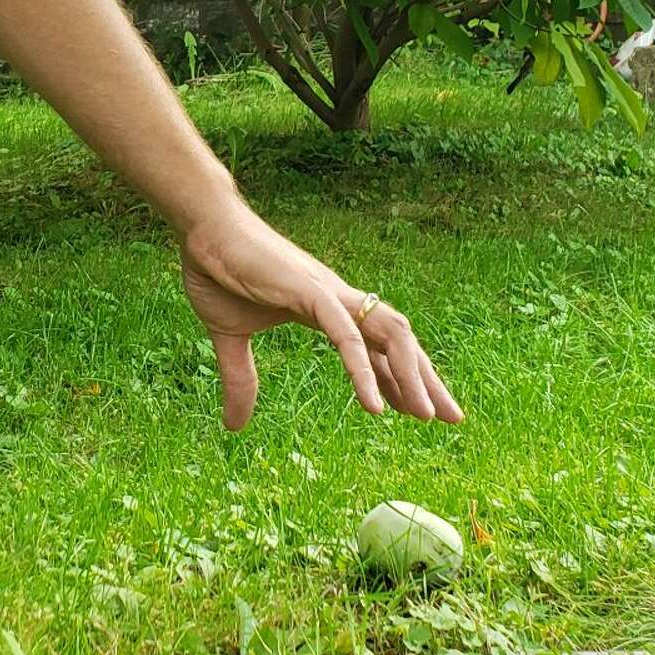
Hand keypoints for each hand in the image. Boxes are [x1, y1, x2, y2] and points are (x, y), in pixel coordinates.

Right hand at [177, 198, 464, 432]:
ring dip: (412, 375)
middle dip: (428, 379)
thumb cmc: (218, 271)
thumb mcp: (230, 339)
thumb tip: (235, 426)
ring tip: (426, 416)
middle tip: (452, 419)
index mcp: (326, 310)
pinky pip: (348, 335)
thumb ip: (239, 380)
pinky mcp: (311, 292)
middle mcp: (339, 301)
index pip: (378, 348)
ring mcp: (329, 294)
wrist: (202, 228)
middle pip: (400, 341)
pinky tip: (375, 405)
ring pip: (390, 334)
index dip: (401, 380)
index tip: (420, 413)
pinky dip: (365, 370)